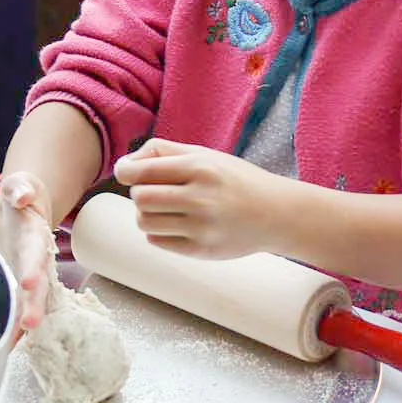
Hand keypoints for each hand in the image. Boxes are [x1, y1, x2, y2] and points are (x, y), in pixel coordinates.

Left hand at [0, 171, 57, 330]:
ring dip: (28, 318)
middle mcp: (36, 258)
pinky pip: (19, 304)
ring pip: (33, 300)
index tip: (30, 282)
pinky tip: (10, 345)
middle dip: (35, 303)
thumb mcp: (20, 183)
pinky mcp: (22, 281)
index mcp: (34, 235)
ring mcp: (31, 272)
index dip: (33, 267)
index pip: (35, 252)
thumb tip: (22, 195)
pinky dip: (15, 325)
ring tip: (22, 338)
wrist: (26, 207)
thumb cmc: (22, 195)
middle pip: (40, 284)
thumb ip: (19, 187)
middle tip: (31, 322)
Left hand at [112, 139, 282, 258]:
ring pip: (144, 222)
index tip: (127, 173)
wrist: (276, 214)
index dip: (125, 171)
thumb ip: (164, 152)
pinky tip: (175, 224)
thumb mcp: (205, 155)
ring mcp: (201, 227)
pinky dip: (158, 232)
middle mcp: (200, 198)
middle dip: (140, 193)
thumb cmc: (235, 180)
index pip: (140, 171)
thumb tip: (125, 165)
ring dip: (145, 214)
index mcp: (199, 168)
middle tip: (154, 191)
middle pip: (140, 198)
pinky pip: (156, 241)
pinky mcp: (201, 250)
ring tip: (163, 208)